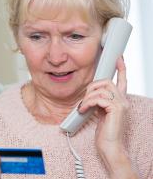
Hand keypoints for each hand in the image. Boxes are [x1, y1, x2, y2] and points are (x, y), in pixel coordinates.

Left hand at [78, 57, 137, 177]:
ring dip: (88, 97)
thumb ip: (99, 102)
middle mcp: (123, 101)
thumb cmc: (104, 132)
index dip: (121, 69)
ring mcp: (121, 105)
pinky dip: (88, 103)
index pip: (122, 81)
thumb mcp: (100, 113)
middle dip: (92, 87)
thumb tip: (91, 93)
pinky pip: (99, 98)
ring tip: (83, 107)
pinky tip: (84, 110)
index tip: (118, 58)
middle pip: (107, 81)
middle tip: (85, 98)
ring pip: (102, 88)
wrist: (109, 147)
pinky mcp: (116, 110)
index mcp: (120, 100)